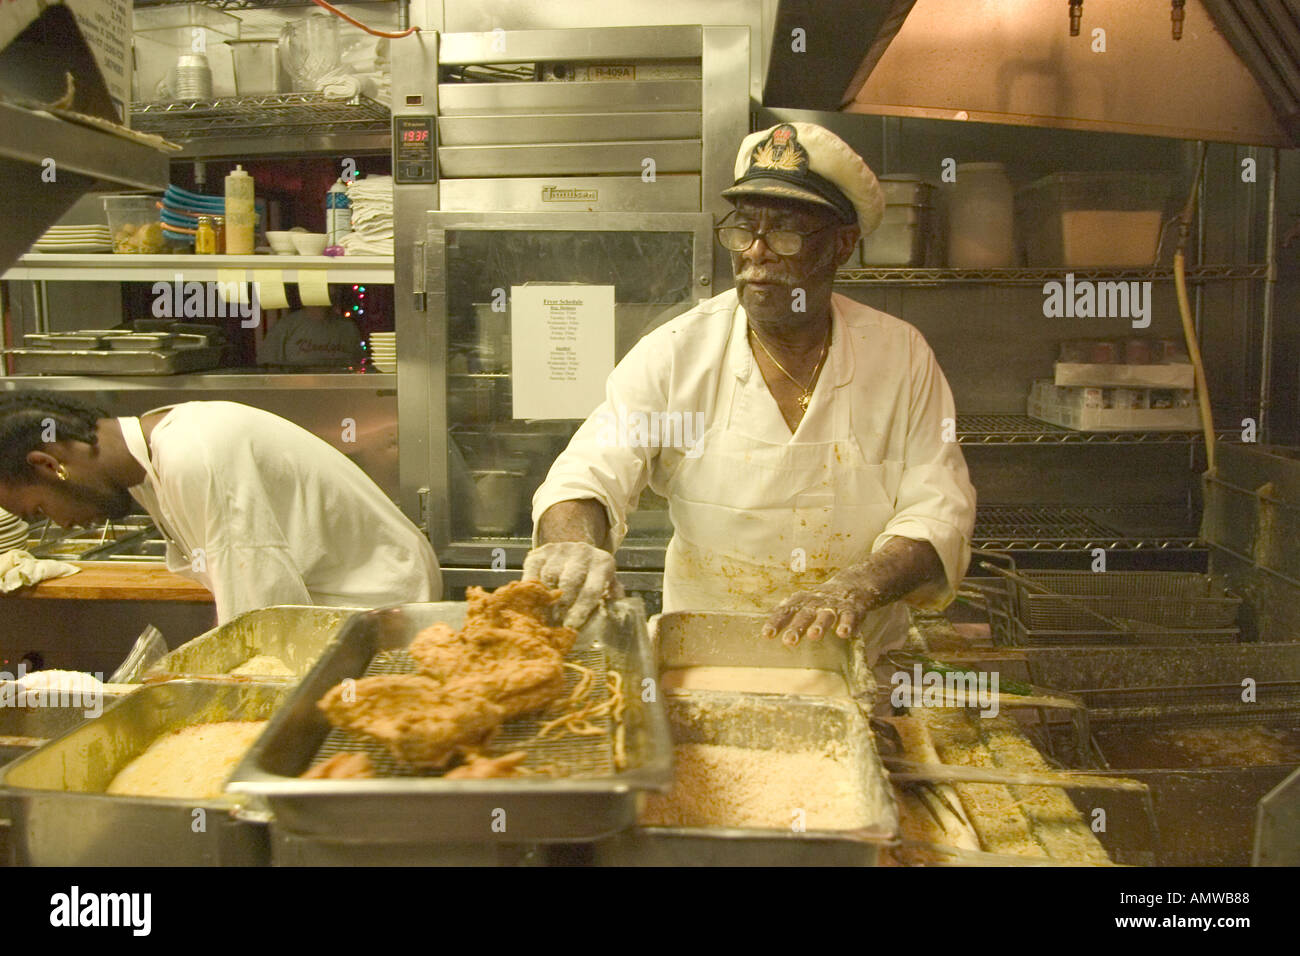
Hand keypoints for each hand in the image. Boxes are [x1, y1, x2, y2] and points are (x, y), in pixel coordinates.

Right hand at [522, 541, 620, 628]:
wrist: (574, 550)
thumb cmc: (593, 575)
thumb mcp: (608, 583)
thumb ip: (612, 599)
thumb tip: (613, 618)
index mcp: (602, 563)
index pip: (591, 589)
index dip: (581, 610)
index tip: (572, 627)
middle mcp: (582, 553)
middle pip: (570, 582)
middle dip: (563, 607)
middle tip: (557, 625)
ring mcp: (559, 550)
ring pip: (549, 576)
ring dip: (546, 600)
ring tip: (544, 618)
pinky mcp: (540, 552)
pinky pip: (532, 572)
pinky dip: (531, 589)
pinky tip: (531, 603)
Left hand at [762, 565, 886, 646]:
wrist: (853, 584)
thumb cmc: (820, 600)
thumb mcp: (802, 603)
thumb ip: (786, 614)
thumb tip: (764, 631)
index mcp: (801, 602)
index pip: (785, 612)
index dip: (776, 622)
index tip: (767, 635)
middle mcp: (815, 603)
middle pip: (804, 616)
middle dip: (797, 628)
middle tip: (788, 642)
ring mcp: (833, 606)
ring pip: (825, 616)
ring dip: (820, 625)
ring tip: (814, 635)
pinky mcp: (851, 609)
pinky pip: (849, 617)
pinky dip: (847, 625)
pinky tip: (844, 634)